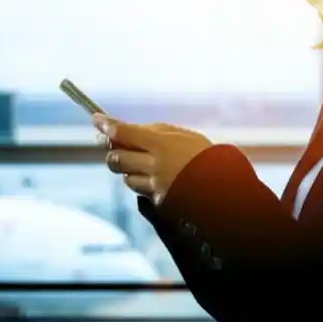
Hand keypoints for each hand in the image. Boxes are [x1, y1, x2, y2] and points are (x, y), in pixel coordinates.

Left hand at [93, 113, 212, 206]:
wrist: (226, 188)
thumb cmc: (205, 156)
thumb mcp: (182, 136)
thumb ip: (154, 132)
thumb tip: (127, 131)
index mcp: (160, 145)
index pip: (123, 133)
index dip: (106, 126)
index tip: (96, 119)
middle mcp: (154, 166)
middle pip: (116, 158)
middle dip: (110, 149)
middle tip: (107, 140)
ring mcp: (155, 186)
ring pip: (126, 177)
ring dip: (126, 168)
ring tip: (139, 160)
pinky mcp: (158, 202)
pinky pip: (140, 190)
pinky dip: (141, 182)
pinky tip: (152, 176)